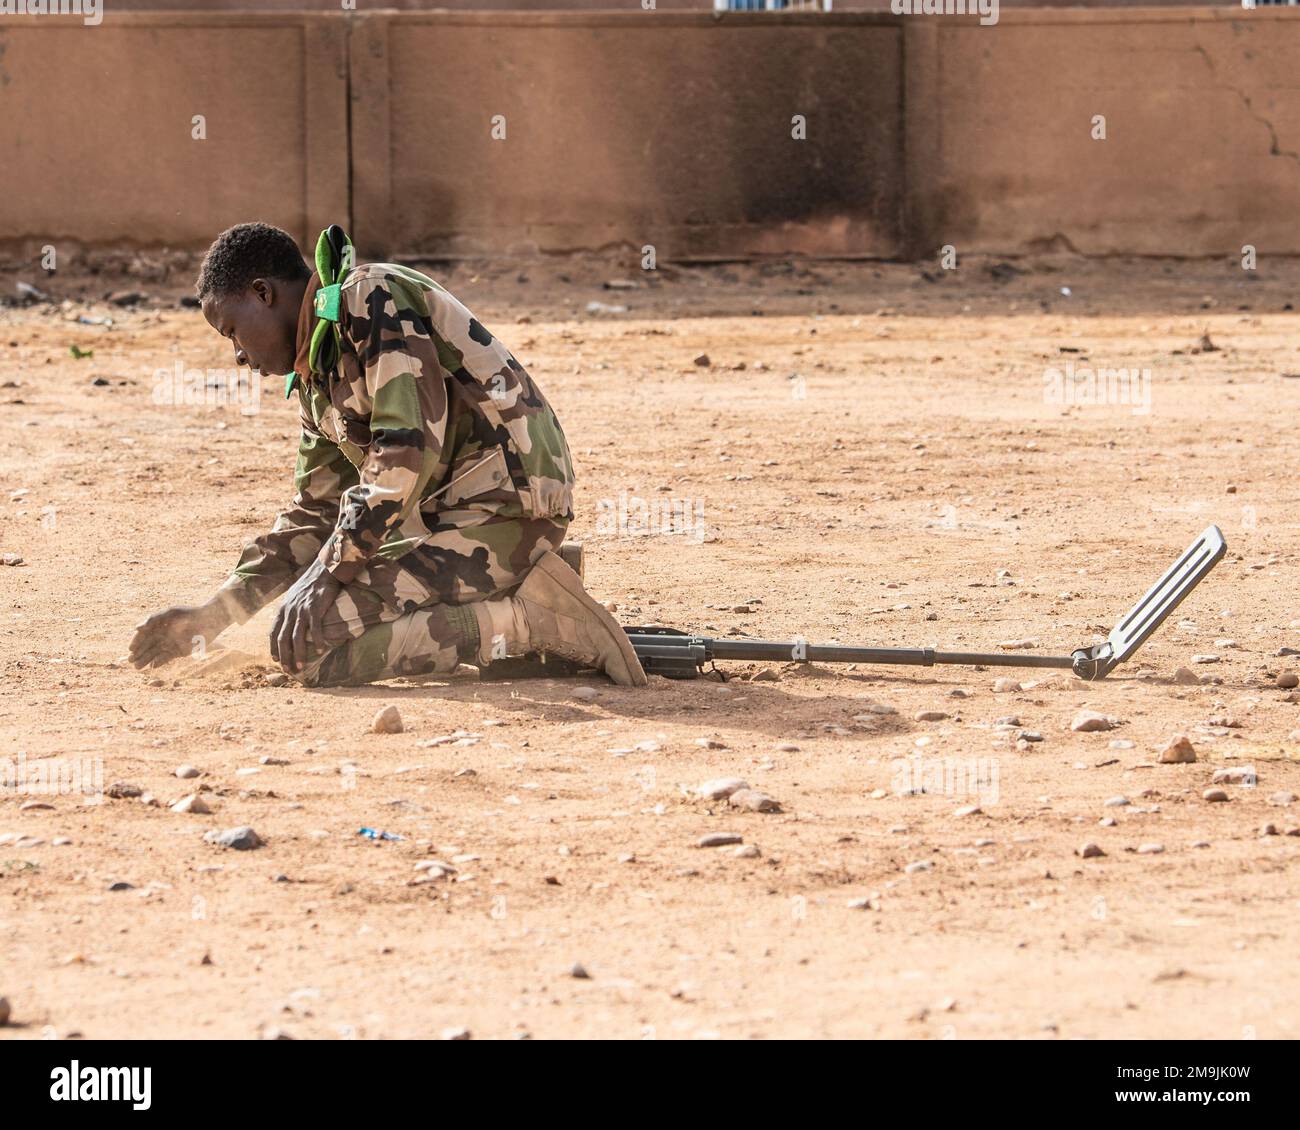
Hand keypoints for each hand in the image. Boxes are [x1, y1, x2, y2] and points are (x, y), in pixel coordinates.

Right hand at [129, 602, 228, 668]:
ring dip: (146, 660)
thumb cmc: (188, 614)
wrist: (209, 620)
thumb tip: (136, 628)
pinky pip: (166, 658)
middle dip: (138, 654)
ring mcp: (170, 644)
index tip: (130, 649)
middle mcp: (163, 636)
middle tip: (130, 661)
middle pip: (147, 646)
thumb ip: (153, 619)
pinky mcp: (179, 652)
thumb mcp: (170, 613)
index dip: (136, 642)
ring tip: (137, 667)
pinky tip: (152, 666)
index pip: (143, 635)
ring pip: (155, 653)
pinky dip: (159, 662)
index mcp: (159, 625)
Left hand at [270, 559, 340, 673]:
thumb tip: (289, 623)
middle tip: (288, 670)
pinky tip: (321, 650)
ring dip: (299, 654)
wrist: (323, 569)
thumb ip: (290, 610)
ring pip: (297, 637)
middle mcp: (290, 610)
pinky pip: (316, 628)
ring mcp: (302, 609)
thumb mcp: (294, 596)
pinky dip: (318, 640)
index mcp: (283, 609)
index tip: (276, 661)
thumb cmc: (311, 584)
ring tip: (301, 666)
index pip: (274, 632)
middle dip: (285, 656)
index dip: (273, 648)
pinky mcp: (316, 608)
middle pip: (283, 639)